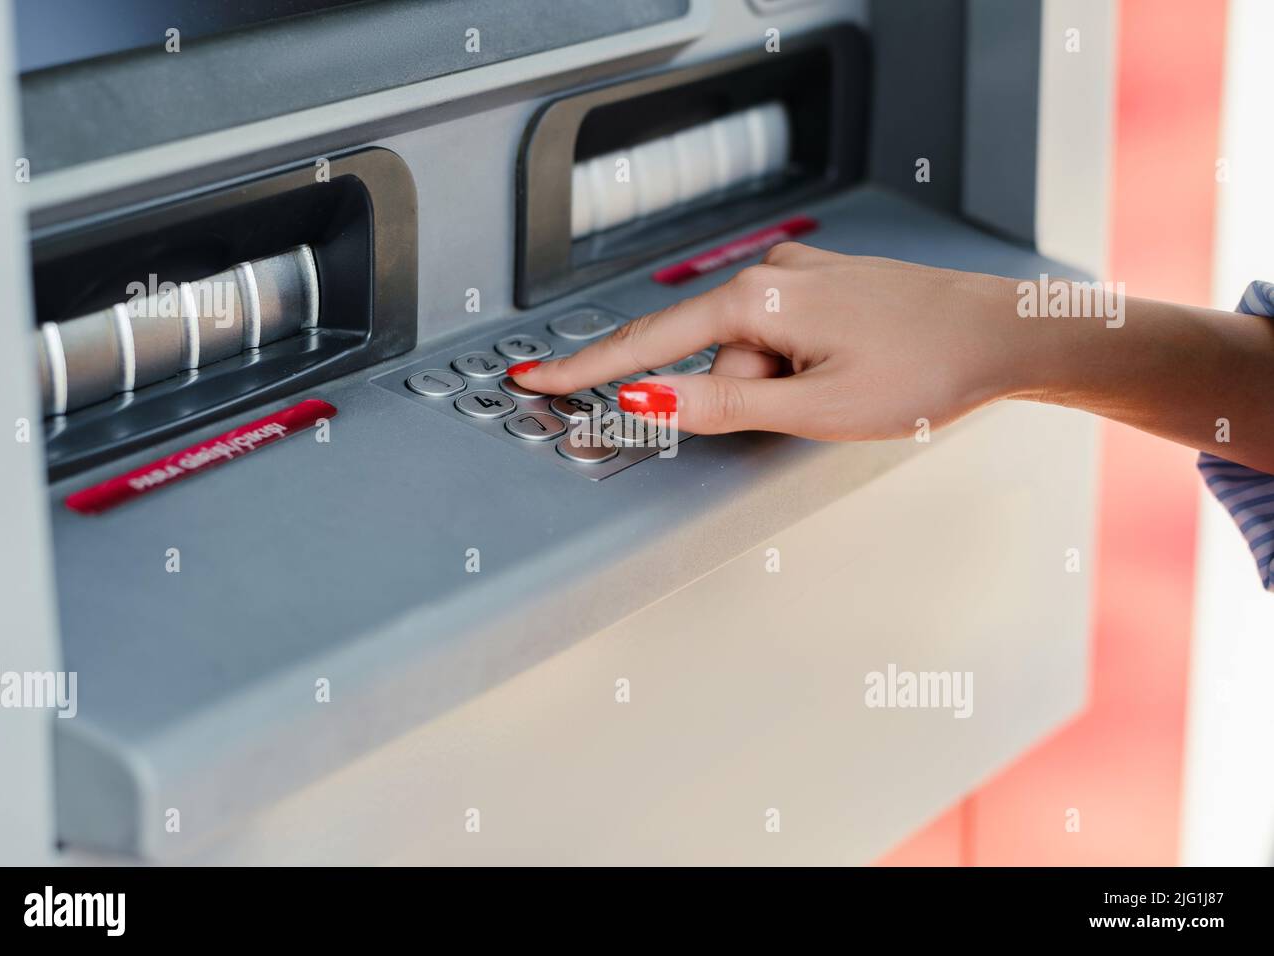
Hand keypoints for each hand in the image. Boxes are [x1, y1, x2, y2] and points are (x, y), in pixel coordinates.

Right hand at [513, 243, 1024, 439]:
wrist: (1001, 334)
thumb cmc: (923, 367)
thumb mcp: (814, 408)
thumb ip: (721, 407)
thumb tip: (646, 399)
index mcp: (758, 299)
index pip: (649, 345)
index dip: (589, 370)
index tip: (537, 378)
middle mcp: (770, 275)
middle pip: (711, 359)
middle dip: (746, 397)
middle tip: (813, 408)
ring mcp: (798, 278)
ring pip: (750, 355)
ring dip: (780, 387)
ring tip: (845, 390)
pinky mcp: (820, 288)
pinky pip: (779, 341)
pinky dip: (797, 369)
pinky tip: (847, 372)